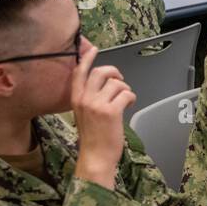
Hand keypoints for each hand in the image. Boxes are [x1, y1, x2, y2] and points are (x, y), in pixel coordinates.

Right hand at [71, 45, 134, 189]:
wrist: (95, 157)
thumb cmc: (92, 137)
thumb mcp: (83, 113)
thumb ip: (89, 97)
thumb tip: (105, 84)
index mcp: (75, 98)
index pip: (79, 72)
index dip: (86, 58)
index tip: (93, 49)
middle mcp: (84, 98)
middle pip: (100, 72)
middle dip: (114, 72)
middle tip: (120, 80)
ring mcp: (97, 104)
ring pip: (116, 83)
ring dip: (125, 89)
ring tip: (125, 100)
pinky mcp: (111, 111)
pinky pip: (126, 94)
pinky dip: (131, 97)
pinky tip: (129, 104)